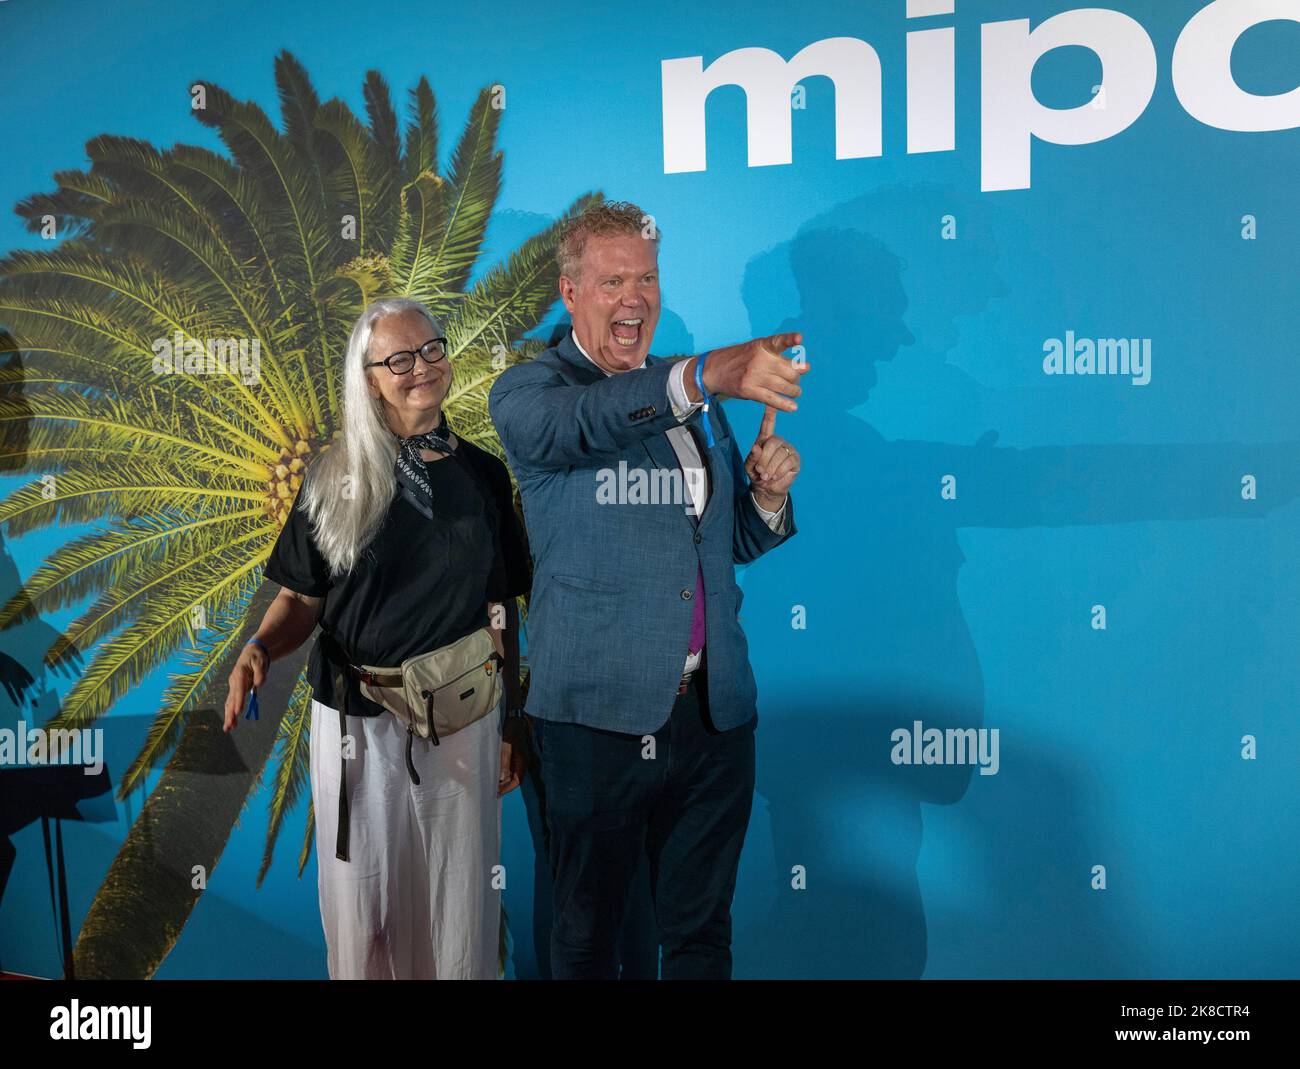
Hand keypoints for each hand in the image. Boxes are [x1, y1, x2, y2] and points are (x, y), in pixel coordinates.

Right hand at [223, 641, 268, 731]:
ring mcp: (234, 685)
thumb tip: (259, 684)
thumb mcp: (261, 661)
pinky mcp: (236, 689)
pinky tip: (232, 722)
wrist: (252, 652)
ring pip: (230, 702)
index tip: (238, 712)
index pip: (239, 689)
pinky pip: (233, 702)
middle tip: (229, 726)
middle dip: (230, 713)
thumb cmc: (257, 656)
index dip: (238, 701)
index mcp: (239, 673)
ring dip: (229, 716)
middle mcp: (234, 681)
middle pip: (232, 699)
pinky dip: (232, 712)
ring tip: (228, 728)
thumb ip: (260, 672)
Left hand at [498, 717, 526, 795]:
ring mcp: (515, 757)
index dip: (507, 788)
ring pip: (508, 773)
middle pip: (513, 778)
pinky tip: (491, 771)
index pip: (517, 781)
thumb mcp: (506, 746)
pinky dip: (499, 770)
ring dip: (500, 779)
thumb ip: (504, 762)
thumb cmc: (511, 730)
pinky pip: (505, 765)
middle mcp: (519, 761)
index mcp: (522, 761)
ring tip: (489, 783)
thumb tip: (502, 779)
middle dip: (503, 785)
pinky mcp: (510, 752)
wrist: (512, 717)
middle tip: (491, 790)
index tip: (496, 793)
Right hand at [686, 331, 807, 411]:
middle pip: (790, 371)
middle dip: (797, 378)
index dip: (790, 339)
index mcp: (762, 346)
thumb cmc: (741, 359)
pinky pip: (772, 399)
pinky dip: (784, 404)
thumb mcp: (758, 350)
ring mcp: (754, 375)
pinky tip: (793, 407)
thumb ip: (780, 357)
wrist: (714, 370)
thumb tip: (806, 368)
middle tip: (795, 381)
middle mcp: (759, 359)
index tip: (799, 339)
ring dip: (794, 391)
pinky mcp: (749, 390)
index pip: (779, 341)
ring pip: (784, 386)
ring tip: (795, 392)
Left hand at [746, 405, 799, 504]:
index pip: (767, 425)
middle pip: (772, 443)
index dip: (769, 414)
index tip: (770, 403)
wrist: (767, 489)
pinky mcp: (795, 459)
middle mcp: (778, 441)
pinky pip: (788, 462)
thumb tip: (756, 448)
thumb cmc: (757, 474)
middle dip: (764, 459)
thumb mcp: (750, 466)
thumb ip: (752, 457)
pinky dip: (779, 472)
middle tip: (760, 472)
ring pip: (780, 454)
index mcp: (765, 440)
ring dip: (771, 468)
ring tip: (766, 476)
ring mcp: (788, 449)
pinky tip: (775, 477)